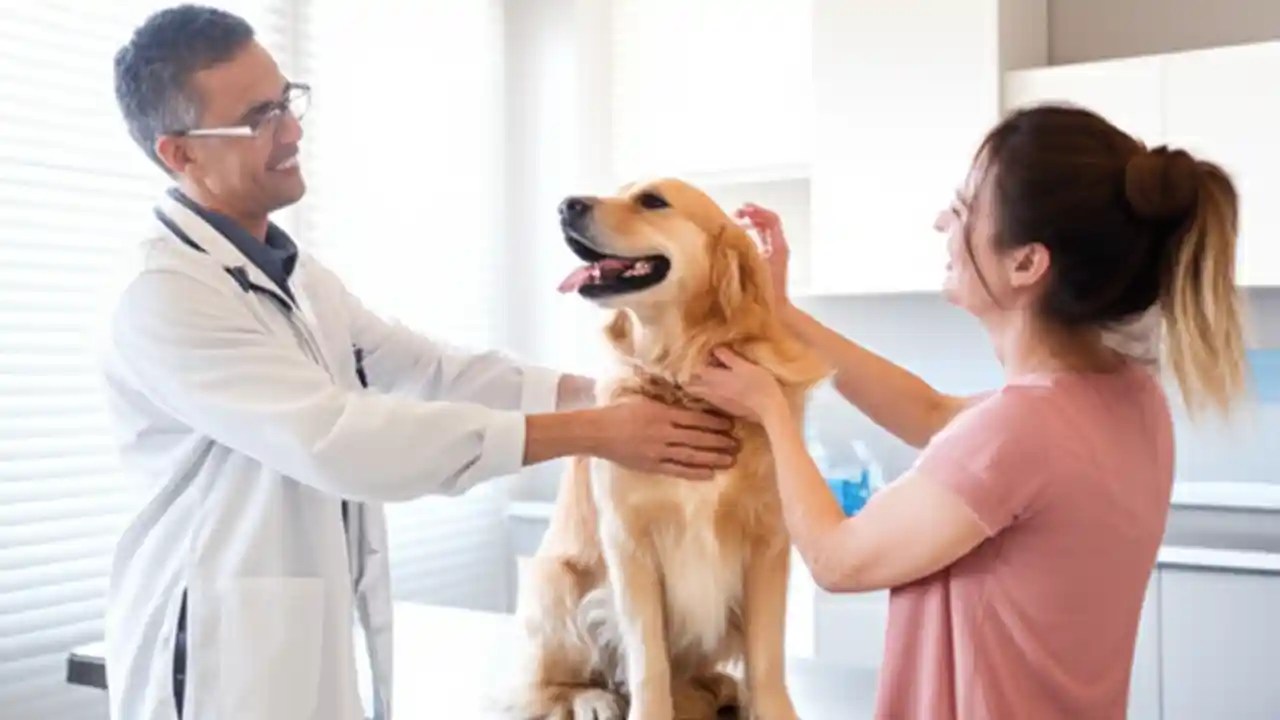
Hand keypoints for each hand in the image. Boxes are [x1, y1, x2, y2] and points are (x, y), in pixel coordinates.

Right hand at [594, 397, 738, 479]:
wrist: (597, 432)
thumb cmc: (619, 412)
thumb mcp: (644, 401)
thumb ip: (666, 404)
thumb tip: (688, 401)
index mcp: (662, 414)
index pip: (696, 419)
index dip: (715, 422)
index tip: (730, 424)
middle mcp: (663, 433)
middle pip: (698, 438)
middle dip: (720, 441)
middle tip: (739, 443)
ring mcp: (658, 451)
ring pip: (692, 455)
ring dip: (713, 458)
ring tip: (731, 459)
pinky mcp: (652, 465)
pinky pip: (678, 470)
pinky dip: (695, 472)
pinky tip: (710, 473)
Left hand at [687, 347, 785, 423]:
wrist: (769, 410)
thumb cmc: (759, 384)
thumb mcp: (744, 365)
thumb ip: (728, 357)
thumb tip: (714, 348)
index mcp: (713, 378)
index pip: (692, 370)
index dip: (691, 362)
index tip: (697, 355)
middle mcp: (709, 391)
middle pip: (690, 385)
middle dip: (688, 376)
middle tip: (693, 366)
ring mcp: (715, 401)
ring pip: (697, 393)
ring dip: (695, 385)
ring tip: (702, 376)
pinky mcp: (722, 408)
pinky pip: (706, 399)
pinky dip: (704, 392)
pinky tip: (713, 388)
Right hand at [735, 203, 790, 309]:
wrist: (777, 313)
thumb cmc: (766, 294)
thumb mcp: (754, 269)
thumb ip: (745, 249)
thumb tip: (734, 230)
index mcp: (778, 246)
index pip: (771, 220)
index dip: (757, 212)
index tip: (741, 211)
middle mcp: (780, 247)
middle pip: (768, 222)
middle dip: (752, 215)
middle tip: (736, 215)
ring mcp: (777, 254)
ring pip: (766, 231)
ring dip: (751, 224)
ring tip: (736, 224)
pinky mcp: (771, 261)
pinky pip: (763, 241)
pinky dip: (752, 235)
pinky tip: (739, 240)